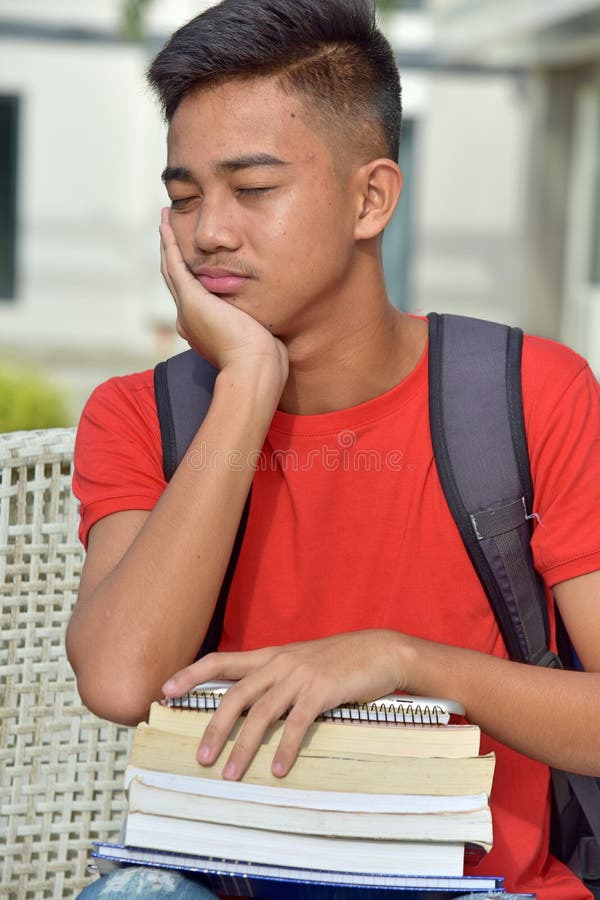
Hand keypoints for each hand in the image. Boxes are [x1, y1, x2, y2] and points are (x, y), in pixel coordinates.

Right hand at [159, 208, 287, 387]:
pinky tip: (166, 225)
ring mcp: (188, 309)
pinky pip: (175, 265)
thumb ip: (255, 321)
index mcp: (203, 327)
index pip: (192, 293)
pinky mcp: (192, 300)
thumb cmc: (265, 359)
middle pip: (176, 278)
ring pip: (171, 269)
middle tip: (166, 227)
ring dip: (166, 242)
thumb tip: (265, 316)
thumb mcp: (258, 334)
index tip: (191, 254)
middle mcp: (189, 318)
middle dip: (171, 253)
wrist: (254, 368)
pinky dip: (168, 244)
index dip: (189, 271)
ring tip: (164, 220)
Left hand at [162, 630, 410, 779]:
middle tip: (200, 758)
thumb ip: (274, 677)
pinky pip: (297, 723)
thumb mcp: (300, 662)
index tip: (166, 690)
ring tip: (231, 775)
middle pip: (235, 695)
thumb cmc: (339, 661)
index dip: (192, 673)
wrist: (379, 651)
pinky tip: (279, 770)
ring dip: (243, 747)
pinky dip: (285, 748)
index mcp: (270, 655)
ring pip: (261, 714)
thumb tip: (248, 703)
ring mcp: (300, 676)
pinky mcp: (322, 690)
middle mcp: (279, 663)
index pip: (221, 660)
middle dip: (213, 728)